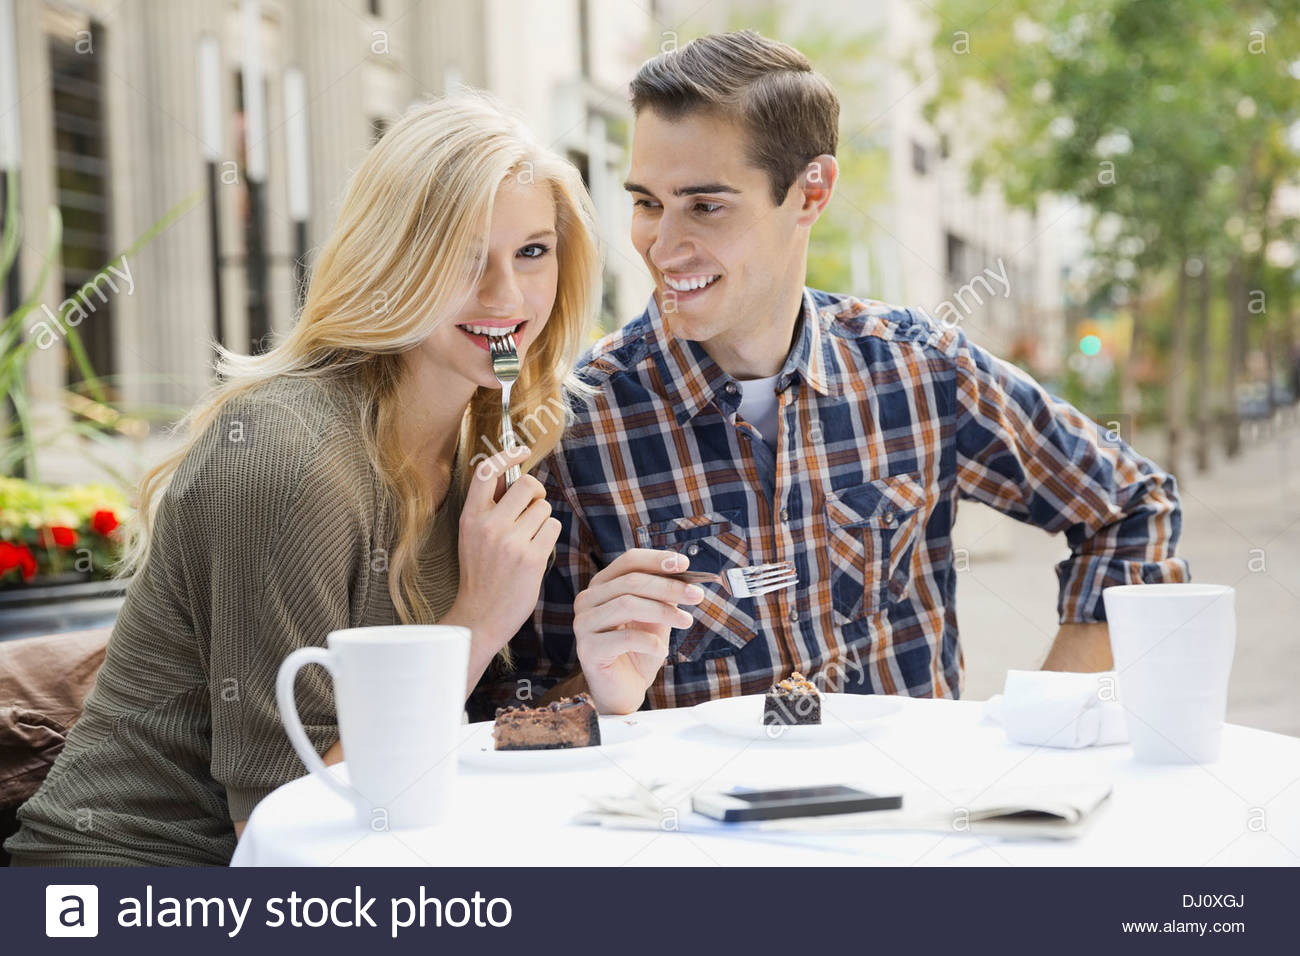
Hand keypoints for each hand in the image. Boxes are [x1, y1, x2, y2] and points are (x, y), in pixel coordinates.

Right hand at [443, 446, 561, 691]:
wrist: (480, 616)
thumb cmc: (480, 574)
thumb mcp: (472, 536)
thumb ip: (489, 507)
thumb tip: (511, 475)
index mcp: (470, 517)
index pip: (487, 472)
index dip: (506, 455)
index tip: (521, 450)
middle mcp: (489, 525)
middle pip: (528, 485)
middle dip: (536, 494)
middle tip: (531, 511)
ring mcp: (511, 541)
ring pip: (544, 508)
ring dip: (542, 520)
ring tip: (528, 540)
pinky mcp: (531, 557)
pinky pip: (553, 527)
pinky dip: (549, 536)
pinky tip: (535, 552)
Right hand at [572, 548, 704, 713]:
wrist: (625, 690)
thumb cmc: (640, 650)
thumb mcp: (656, 617)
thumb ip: (664, 595)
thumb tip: (686, 575)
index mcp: (603, 585)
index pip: (629, 561)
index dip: (657, 560)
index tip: (685, 564)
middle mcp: (588, 600)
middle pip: (631, 581)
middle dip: (669, 587)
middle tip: (697, 595)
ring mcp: (584, 623)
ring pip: (627, 604)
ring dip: (664, 611)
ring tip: (686, 622)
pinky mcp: (587, 649)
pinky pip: (625, 638)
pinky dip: (651, 642)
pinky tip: (662, 651)